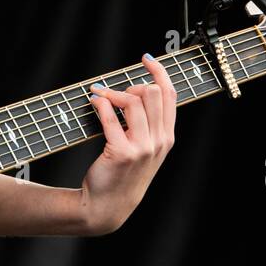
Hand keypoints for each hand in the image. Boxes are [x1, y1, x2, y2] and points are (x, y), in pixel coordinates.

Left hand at [79, 52, 177, 233]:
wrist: (109, 206)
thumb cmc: (124, 174)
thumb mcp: (145, 149)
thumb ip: (148, 123)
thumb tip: (138, 89)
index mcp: (167, 137)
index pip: (171, 95)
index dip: (159, 72)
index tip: (147, 59)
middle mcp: (159, 141)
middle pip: (153, 93)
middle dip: (132, 85)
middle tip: (115, 92)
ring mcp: (143, 148)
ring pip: (133, 102)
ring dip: (112, 93)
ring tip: (98, 95)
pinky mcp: (123, 153)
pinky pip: (111, 118)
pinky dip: (101, 104)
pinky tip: (94, 102)